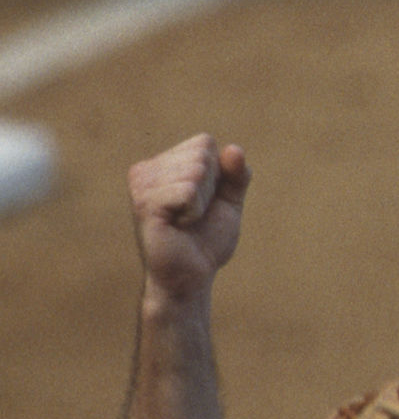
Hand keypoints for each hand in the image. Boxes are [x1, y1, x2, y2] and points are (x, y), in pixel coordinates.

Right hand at [126, 136, 246, 298]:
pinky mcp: (144, 204)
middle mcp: (147, 169)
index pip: (205, 142)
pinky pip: (187, 191)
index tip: (205, 200)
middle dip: (211, 187)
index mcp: (164, 164)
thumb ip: (236, 174)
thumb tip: (234, 148)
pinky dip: (194, 211)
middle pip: (201, 154)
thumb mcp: (230, 202)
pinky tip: (179, 225)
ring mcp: (142, 185)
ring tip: (185, 220)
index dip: (219, 173)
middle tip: (194, 214)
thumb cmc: (206, 239)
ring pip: (196, 171)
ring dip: (202, 202)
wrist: (192, 275)